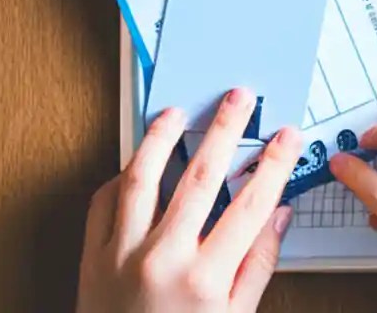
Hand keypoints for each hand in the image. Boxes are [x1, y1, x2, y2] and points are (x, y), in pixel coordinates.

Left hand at [77, 87, 302, 312]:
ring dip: (161, 139)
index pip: (251, 204)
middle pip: (201, 177)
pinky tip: (138, 162)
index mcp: (206, 278)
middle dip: (225, 130)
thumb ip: (258, 263)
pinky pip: (103, 204)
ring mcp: (122, 256)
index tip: (286, 138)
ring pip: (142, 180)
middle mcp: (163, 260)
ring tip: (177, 113)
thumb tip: (279, 214)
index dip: (274, 164)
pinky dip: (121, 178)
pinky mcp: (91, 259)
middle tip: (238, 98)